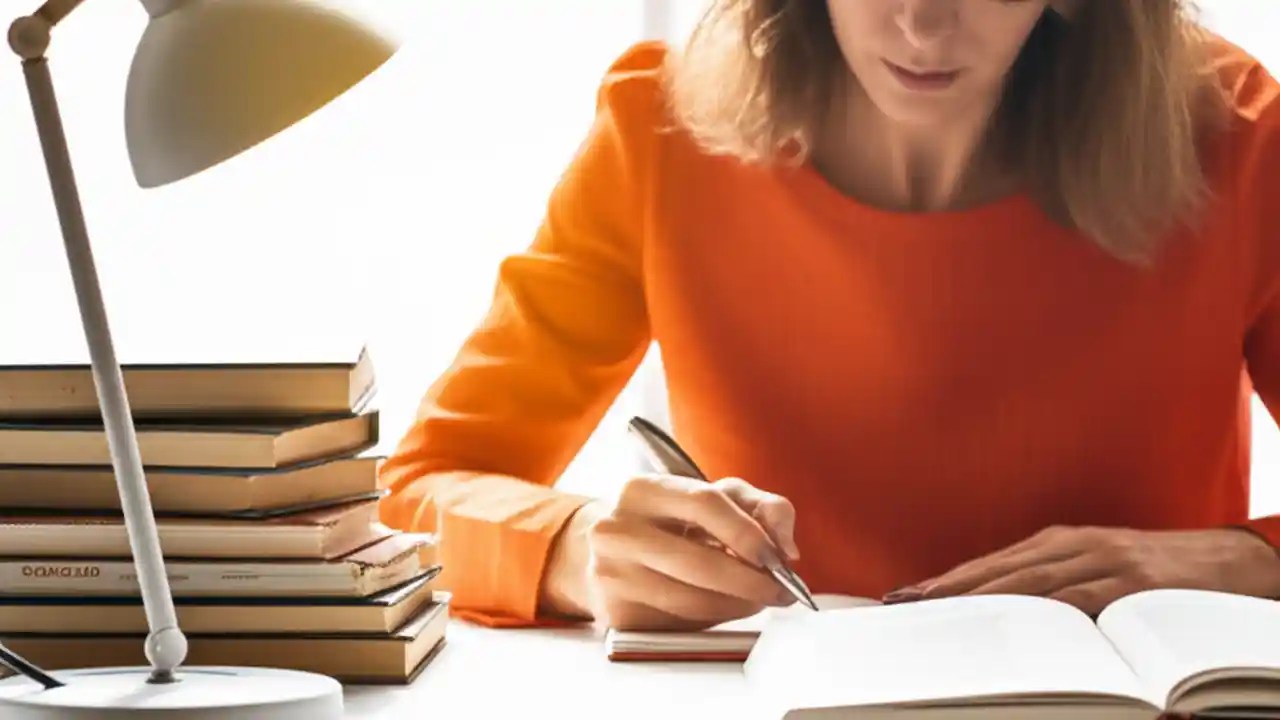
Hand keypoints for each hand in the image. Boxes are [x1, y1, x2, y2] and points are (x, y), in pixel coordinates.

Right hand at [540, 475, 799, 629]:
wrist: (598, 551)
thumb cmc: (667, 521)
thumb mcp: (712, 497)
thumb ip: (759, 506)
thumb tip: (787, 548)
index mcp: (642, 490)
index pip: (703, 503)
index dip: (747, 532)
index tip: (778, 557)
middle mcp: (618, 531)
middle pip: (700, 563)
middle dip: (752, 582)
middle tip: (782, 590)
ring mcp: (612, 576)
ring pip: (693, 602)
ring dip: (739, 606)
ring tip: (758, 599)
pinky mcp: (617, 615)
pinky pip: (681, 625)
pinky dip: (714, 620)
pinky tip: (722, 607)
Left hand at [885, 525, 1279, 615]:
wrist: (1234, 559)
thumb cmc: (1157, 573)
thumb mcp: (1097, 569)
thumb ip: (1053, 586)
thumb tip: (999, 614)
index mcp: (1061, 542)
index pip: (991, 564)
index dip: (947, 581)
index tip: (904, 597)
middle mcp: (1076, 545)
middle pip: (1000, 570)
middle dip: (950, 590)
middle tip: (906, 607)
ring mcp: (1107, 561)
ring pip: (1032, 582)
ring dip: (984, 599)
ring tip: (944, 615)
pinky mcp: (1137, 583)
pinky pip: (1085, 600)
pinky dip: (1049, 613)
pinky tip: (1019, 624)